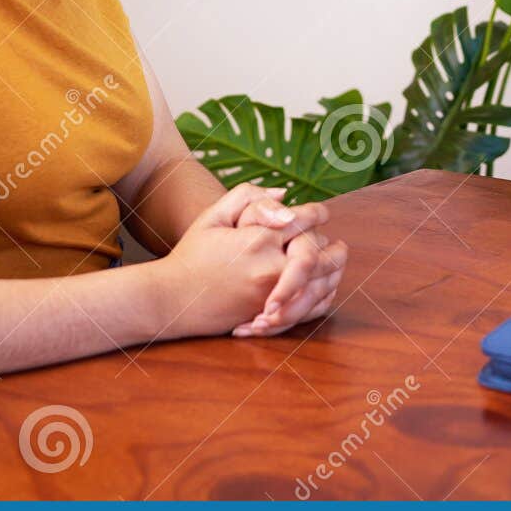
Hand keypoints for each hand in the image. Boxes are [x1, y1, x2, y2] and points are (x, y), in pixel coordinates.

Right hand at [152, 187, 331, 338]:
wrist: (171, 298)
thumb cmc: (191, 253)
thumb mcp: (213, 215)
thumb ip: (249, 197)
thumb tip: (285, 195)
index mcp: (259, 237)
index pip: (307, 219)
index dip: (319, 213)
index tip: (322, 213)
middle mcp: (271, 266)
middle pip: (322, 252)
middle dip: (333, 246)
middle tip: (339, 244)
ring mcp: (272, 294)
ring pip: (322, 282)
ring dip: (333, 272)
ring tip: (336, 264)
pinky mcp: (270, 316)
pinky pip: (310, 308)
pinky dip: (323, 297)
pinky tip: (323, 288)